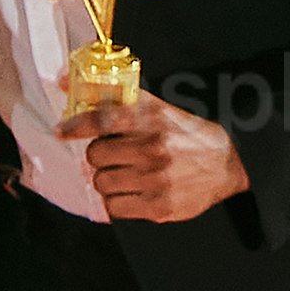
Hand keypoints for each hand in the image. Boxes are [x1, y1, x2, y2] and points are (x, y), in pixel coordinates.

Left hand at [76, 95, 248, 225]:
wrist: (227, 164)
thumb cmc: (186, 135)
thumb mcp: (159, 109)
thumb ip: (117, 96)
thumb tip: (65, 82)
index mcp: (152, 119)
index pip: (104, 119)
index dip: (77, 125)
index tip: (62, 131)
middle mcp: (153, 148)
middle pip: (96, 156)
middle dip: (99, 157)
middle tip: (112, 157)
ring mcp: (156, 180)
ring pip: (102, 183)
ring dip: (107, 180)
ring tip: (124, 176)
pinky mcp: (159, 207)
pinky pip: (115, 208)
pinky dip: (116, 202)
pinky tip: (130, 193)